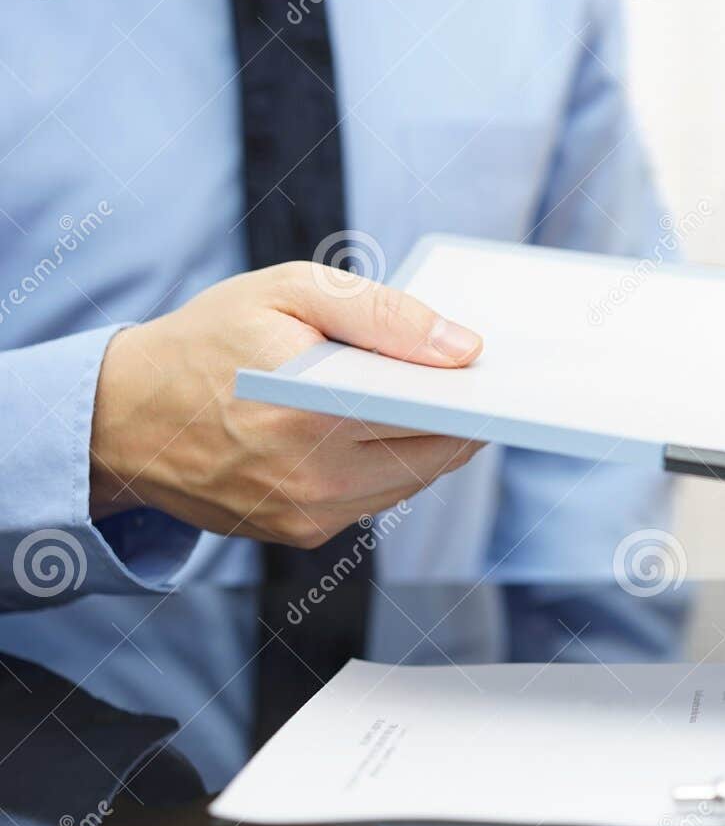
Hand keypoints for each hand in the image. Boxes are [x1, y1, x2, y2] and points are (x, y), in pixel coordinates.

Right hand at [89, 262, 485, 547]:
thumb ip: (383, 315)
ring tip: (434, 397)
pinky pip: (378, 498)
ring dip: (431, 442)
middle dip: (462, 416)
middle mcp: (312, 477)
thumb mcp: (289, 292)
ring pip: (413, 480)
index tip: (501, 375)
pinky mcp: (303, 534)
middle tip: (477, 381)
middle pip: (435, 452)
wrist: (123, 416)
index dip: (477, 396)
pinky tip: (384, 426)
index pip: (435, 415)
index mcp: (310, 412)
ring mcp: (308, 515)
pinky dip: (392, 463)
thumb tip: (463, 348)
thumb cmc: (209, 340)